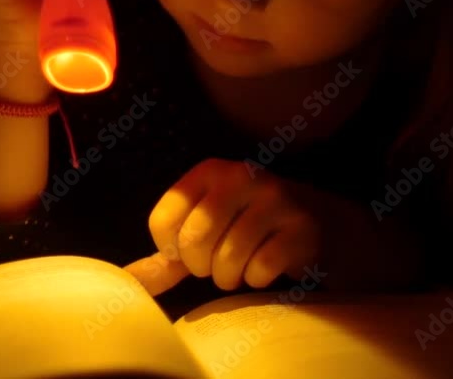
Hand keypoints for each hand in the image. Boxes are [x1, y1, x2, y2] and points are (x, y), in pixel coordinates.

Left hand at [124, 159, 321, 295]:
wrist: (324, 226)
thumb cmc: (252, 230)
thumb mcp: (208, 230)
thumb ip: (169, 255)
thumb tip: (127, 281)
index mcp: (210, 171)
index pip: (164, 219)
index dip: (171, 249)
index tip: (188, 252)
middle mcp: (242, 176)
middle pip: (195, 239)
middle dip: (202, 266)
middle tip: (217, 264)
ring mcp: (276, 199)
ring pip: (228, 257)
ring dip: (231, 277)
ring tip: (242, 267)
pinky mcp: (302, 227)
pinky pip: (261, 267)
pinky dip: (258, 279)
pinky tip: (268, 266)